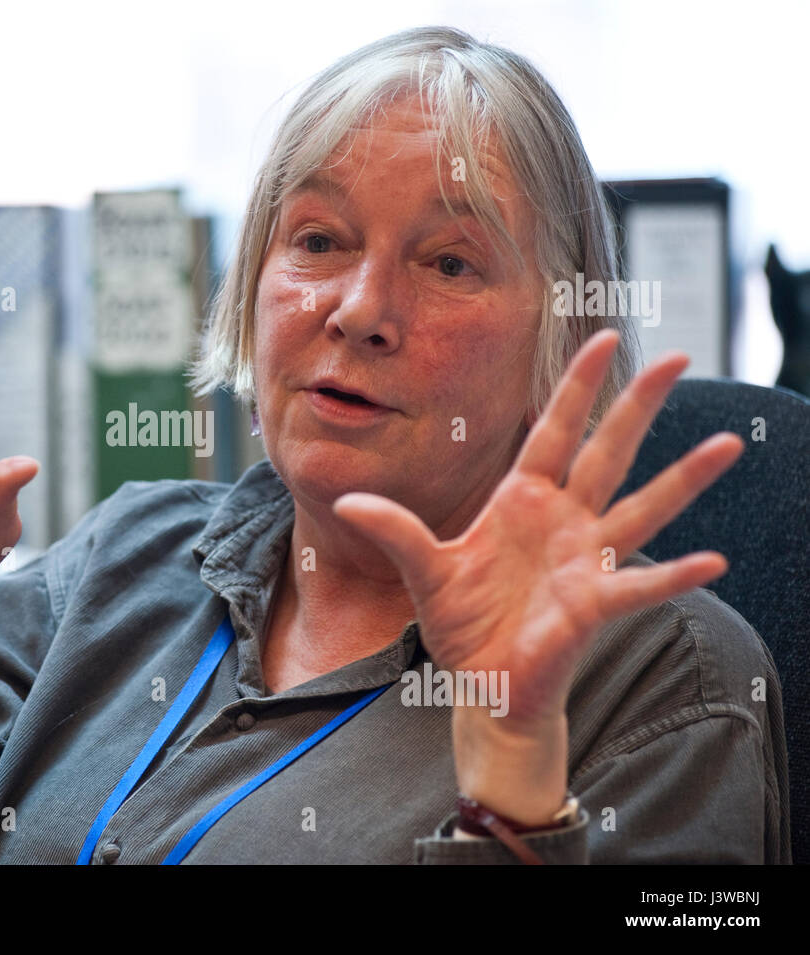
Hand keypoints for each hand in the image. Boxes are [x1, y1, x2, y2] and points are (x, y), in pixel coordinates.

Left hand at [333, 330, 742, 821]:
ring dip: (684, 478)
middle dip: (639, 405)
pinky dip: (672, 575)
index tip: (605, 339)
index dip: (578, 387)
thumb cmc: (461, 624)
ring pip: (640, 508)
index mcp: (523, 501)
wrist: (481, 684)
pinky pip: (637, 586)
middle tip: (679, 357)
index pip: (554, 431)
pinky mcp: (591, 605)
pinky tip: (710, 561)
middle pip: (607, 452)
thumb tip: (346, 501)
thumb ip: (395, 531)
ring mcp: (584, 560)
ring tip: (729, 443)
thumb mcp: (423, 570)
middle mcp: (563, 522)